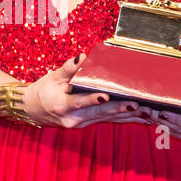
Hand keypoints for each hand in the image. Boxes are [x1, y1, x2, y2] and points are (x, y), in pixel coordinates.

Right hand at [22, 54, 142, 127]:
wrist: (34, 110)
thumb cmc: (43, 91)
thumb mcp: (52, 77)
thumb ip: (68, 68)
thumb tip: (82, 57)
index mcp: (62, 106)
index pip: (79, 102)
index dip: (92, 100)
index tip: (104, 95)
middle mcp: (74, 119)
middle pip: (100, 113)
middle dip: (120, 109)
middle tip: (138, 105)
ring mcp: (83, 123)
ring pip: (108, 119)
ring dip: (128, 116)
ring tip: (146, 112)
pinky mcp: (89, 123)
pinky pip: (110, 121)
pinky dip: (125, 118)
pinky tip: (142, 117)